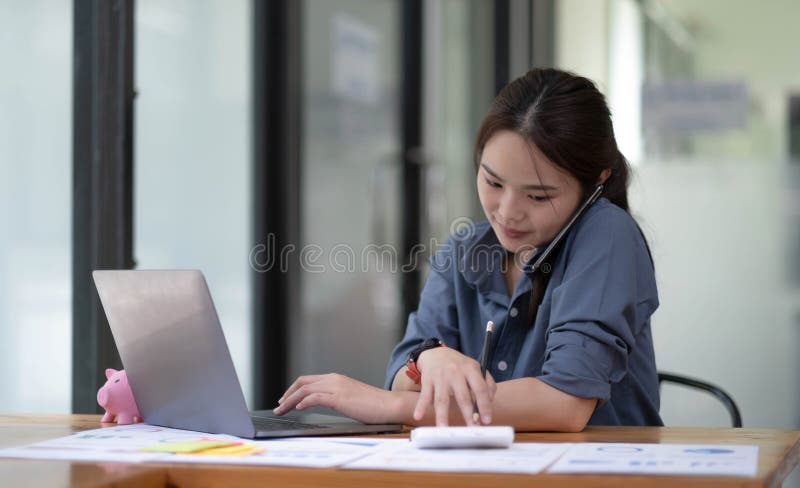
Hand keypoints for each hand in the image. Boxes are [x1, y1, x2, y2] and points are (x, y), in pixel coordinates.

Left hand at [273, 373, 397, 424]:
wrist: (389, 405)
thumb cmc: (373, 405)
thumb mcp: (349, 398)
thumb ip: (335, 398)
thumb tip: (322, 403)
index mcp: (336, 379)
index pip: (308, 380)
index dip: (293, 389)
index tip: (285, 399)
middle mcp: (334, 379)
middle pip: (302, 382)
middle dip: (287, 394)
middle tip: (278, 406)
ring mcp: (336, 387)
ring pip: (305, 390)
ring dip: (290, 400)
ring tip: (282, 410)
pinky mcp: (339, 398)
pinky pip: (314, 398)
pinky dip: (303, 402)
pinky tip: (297, 409)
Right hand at [414, 347, 496, 425]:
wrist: (436, 353)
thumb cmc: (459, 364)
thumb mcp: (475, 367)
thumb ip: (487, 383)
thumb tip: (490, 402)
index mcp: (470, 369)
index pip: (480, 388)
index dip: (484, 405)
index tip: (486, 420)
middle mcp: (455, 372)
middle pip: (462, 396)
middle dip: (467, 414)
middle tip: (471, 428)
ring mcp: (440, 377)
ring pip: (442, 398)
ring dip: (442, 414)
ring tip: (443, 428)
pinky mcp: (427, 380)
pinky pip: (424, 395)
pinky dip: (420, 406)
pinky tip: (418, 416)